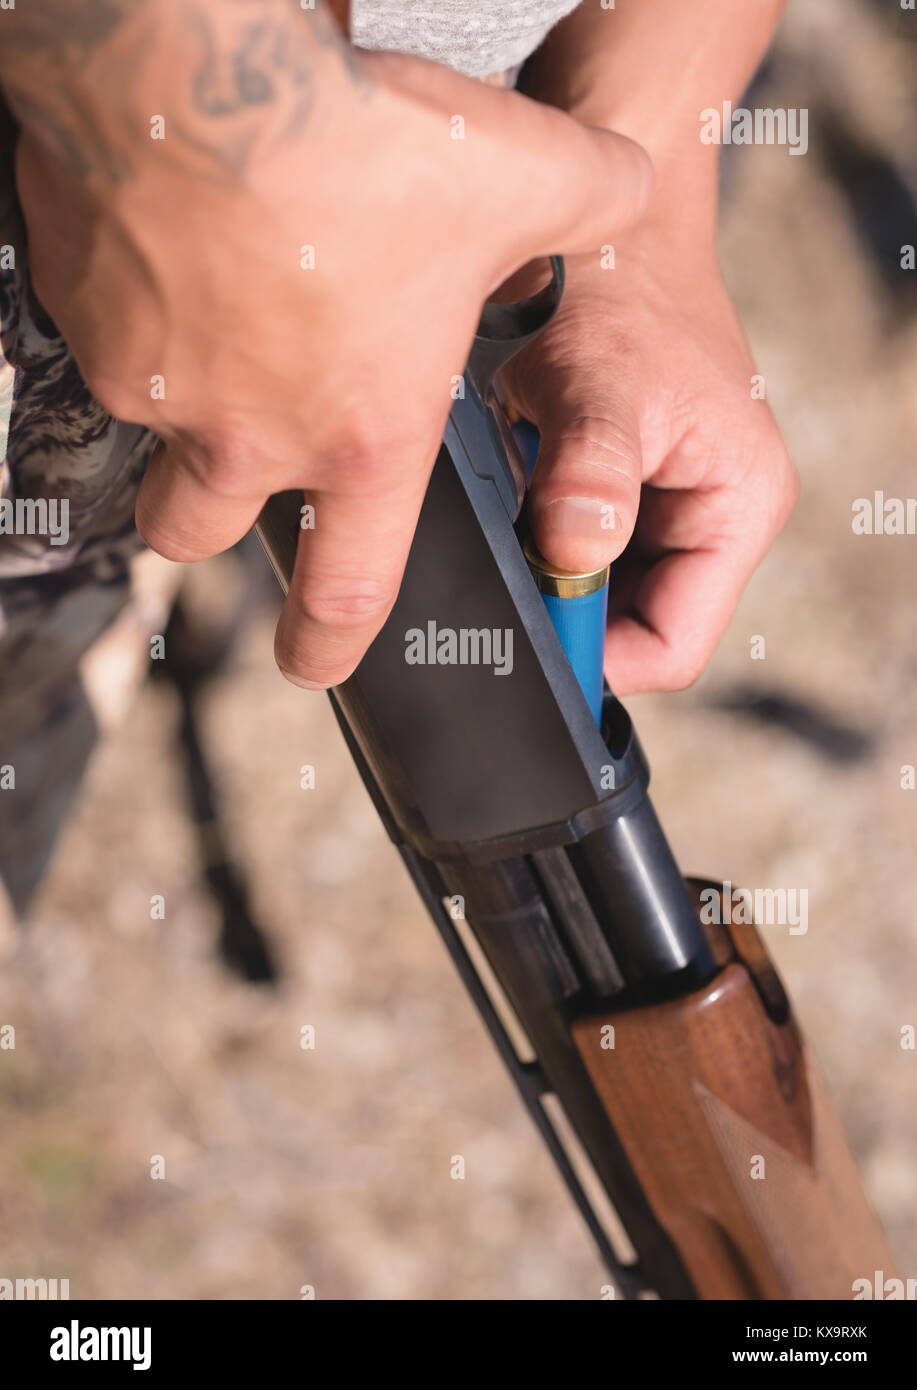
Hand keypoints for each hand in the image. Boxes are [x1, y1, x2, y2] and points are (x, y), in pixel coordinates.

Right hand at [12, 25, 650, 688]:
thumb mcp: (515, 175)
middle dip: (217, 530)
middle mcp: (253, 437)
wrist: (207, 77)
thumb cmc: (360, 144)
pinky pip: (112, 346)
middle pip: (203, 537)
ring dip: (181, 419)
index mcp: (362, 437)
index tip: (316, 664)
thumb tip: (628, 183)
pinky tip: (179, 255)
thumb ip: (589, 197)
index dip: (330, 645)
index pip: (348, 591)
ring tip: (213, 344)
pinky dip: (142, 318)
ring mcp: (163, 389)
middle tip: (234, 492)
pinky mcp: (96, 324)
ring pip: (154, 442)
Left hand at [501, 230, 797, 694]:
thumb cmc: (618, 284)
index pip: (672, 647)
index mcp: (739, 508)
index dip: (596, 658)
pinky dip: (541, 532)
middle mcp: (715, 516)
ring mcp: (672, 507)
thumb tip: (576, 556)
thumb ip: (590, 471)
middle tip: (510, 556)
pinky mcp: (630, 490)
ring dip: (550, 565)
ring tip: (521, 499)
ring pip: (600, 591)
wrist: (605, 222)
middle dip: (567, 606)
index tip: (526, 632)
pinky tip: (522, 483)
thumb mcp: (599, 379)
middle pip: (632, 627)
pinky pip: (580, 548)